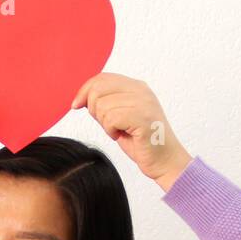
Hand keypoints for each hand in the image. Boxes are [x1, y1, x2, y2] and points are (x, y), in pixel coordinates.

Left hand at [70, 72, 190, 191]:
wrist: (164, 161)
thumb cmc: (141, 143)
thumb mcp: (120, 117)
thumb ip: (106, 104)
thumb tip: (81, 98)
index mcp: (137, 87)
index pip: (102, 78)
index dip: (84, 90)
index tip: (76, 105)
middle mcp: (141, 91)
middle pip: (99, 89)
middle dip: (93, 109)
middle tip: (107, 124)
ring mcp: (144, 103)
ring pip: (102, 105)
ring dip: (104, 123)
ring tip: (118, 131)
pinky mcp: (143, 117)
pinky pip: (111, 118)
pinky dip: (110, 131)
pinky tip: (121, 136)